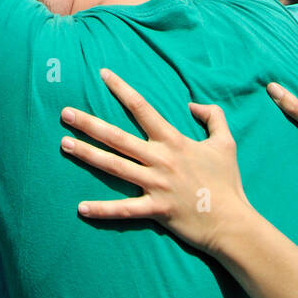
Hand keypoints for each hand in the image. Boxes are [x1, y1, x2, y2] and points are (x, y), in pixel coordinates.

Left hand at [60, 68, 249, 256]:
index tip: (103, 74)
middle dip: (89, 123)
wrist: (233, 223)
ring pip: (114, 167)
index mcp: (173, 141)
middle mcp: (160, 160)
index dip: (122, 89)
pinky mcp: (155, 210)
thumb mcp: (226, 143)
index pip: (142, 108)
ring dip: (87, 155)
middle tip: (64, 113)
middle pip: (117, 137)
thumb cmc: (228, 183)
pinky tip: (80, 208)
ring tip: (64, 144)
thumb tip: (193, 103)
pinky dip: (102, 210)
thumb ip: (213, 117)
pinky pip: (124, 210)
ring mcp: (155, 185)